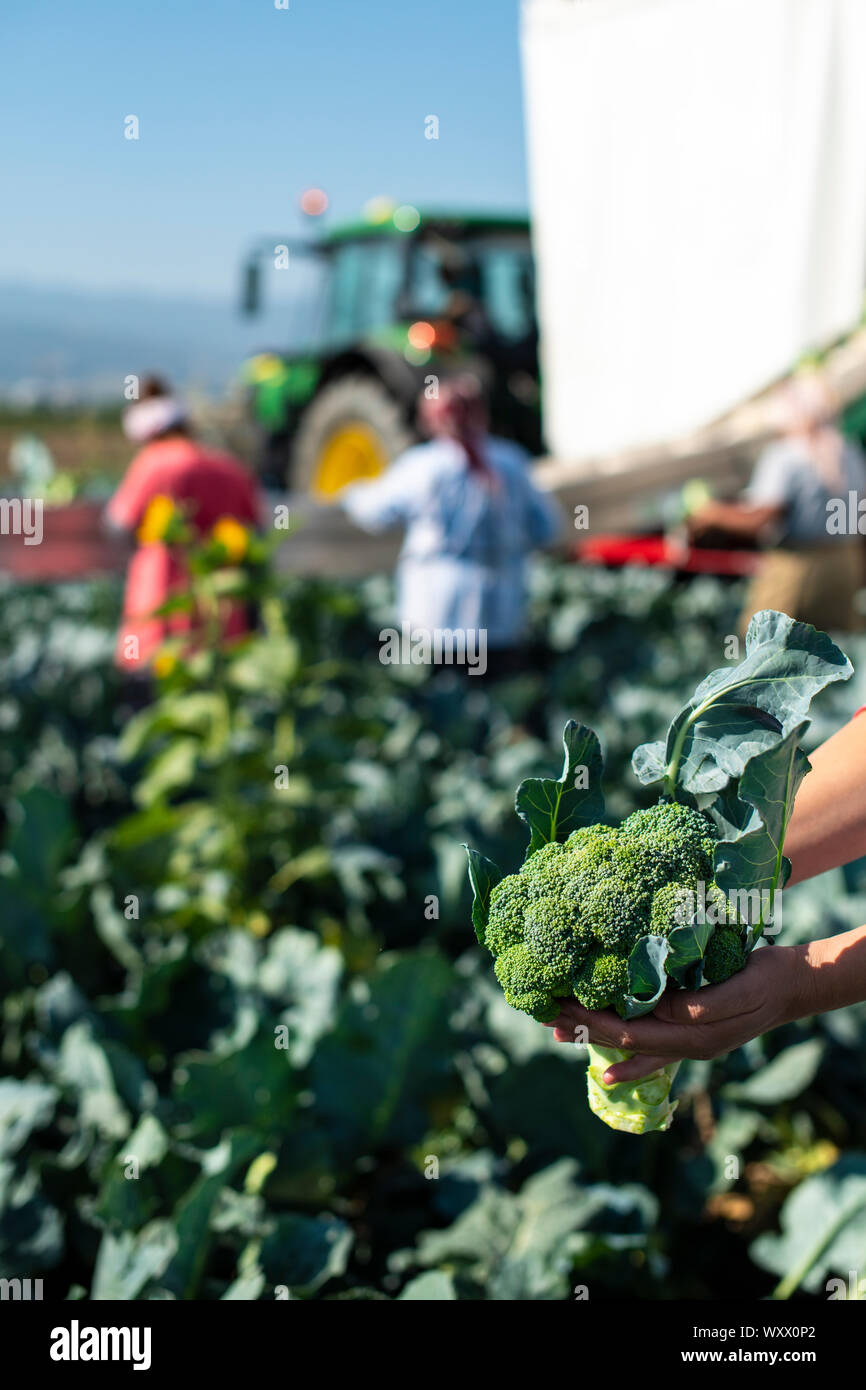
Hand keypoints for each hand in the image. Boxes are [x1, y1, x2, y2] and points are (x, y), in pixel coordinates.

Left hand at [545, 944, 809, 1084]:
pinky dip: (627, 1060)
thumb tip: (664, 1010)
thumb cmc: (766, 981)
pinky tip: (607, 1069)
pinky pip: (651, 1049)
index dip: (594, 1021)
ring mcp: (687, 1043)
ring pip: (632, 1045)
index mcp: (694, 1035)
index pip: (631, 1031)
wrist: (792, 987)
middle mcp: (685, 1045)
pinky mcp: (690, 1032)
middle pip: (624, 1040)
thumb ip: (704, 1005)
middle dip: (583, 1027)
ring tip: (557, 1030)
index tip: (562, 1005)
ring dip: (594, 1037)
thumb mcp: (740, 988)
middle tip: (545, 1015)